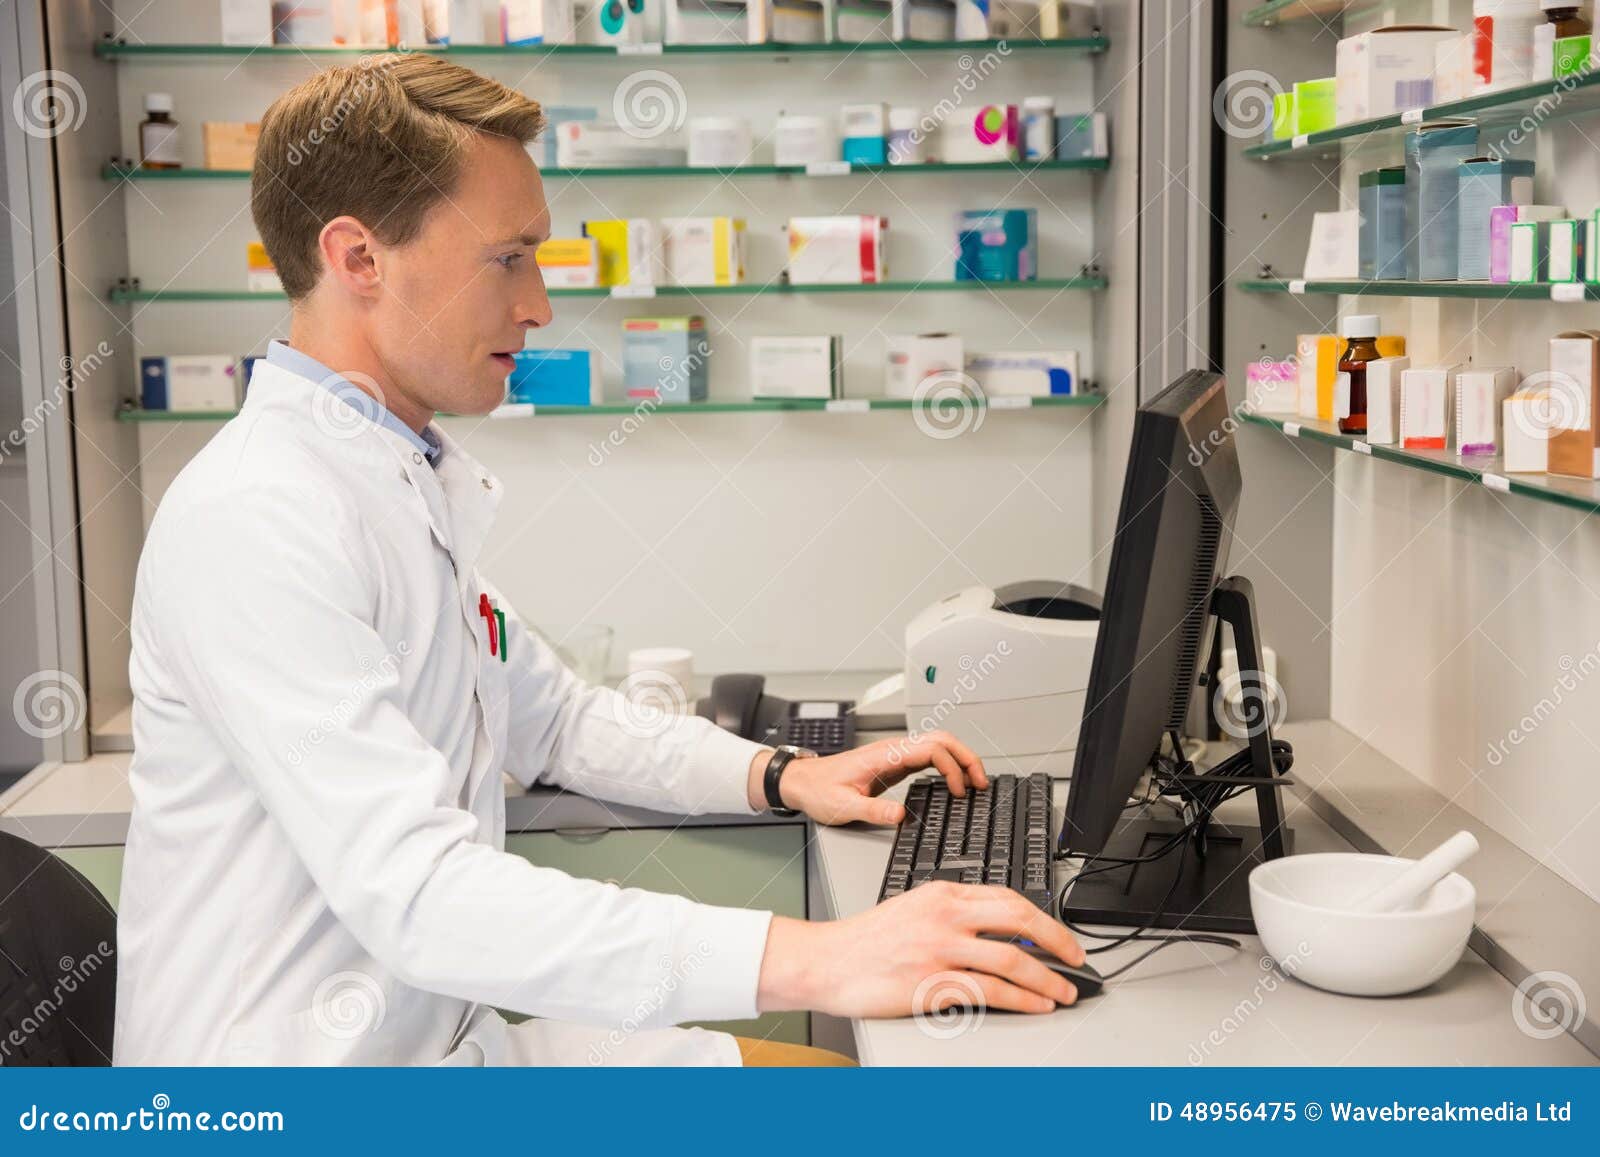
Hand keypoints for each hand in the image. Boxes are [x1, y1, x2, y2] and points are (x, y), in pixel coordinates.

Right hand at [756, 882, 1086, 1016]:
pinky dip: (1022, 999)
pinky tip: (1036, 1005)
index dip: (1043, 917)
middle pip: (1019, 919)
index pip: (1007, 897)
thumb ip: (953, 912)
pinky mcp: (933, 983)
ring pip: (1012, 958)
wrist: (826, 961)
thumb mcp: (913, 907)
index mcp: (942, 892)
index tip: (1059, 934)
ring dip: (1047, 978)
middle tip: (1077, 958)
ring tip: (1064, 991)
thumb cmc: (865, 940)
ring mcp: (940, 949)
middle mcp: (945, 915)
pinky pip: (991, 991)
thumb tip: (997, 929)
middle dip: (1058, 940)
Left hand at [760, 731, 987, 825]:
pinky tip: (955, 782)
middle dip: (967, 758)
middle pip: (942, 740)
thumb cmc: (819, 790)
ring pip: (939, 745)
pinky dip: (949, 765)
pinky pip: (930, 756)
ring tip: (976, 783)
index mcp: (885, 755)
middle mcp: (893, 750)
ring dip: (961, 759)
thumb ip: (873, 811)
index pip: (931, 749)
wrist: (802, 782)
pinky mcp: (896, 763)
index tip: (959, 792)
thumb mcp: (843, 807)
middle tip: (982, 783)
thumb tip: (902, 816)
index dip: (952, 767)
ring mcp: (896, 755)